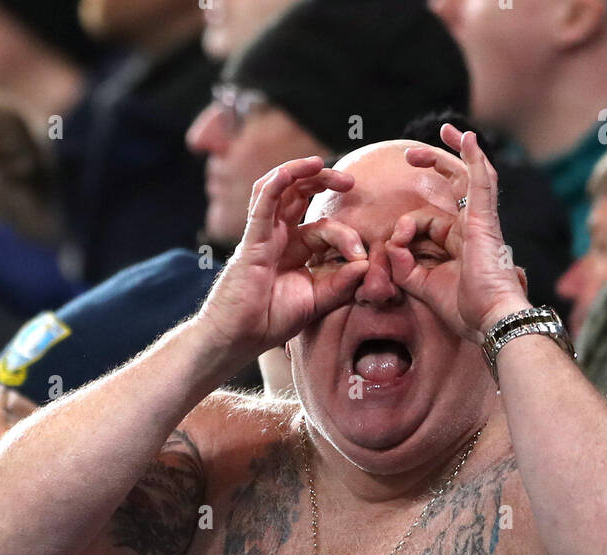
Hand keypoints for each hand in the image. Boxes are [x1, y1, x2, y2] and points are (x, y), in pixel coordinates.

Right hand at [199, 155, 368, 357]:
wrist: (240, 338)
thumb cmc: (271, 321)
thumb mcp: (318, 301)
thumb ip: (342, 284)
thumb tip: (366, 264)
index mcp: (295, 250)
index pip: (324, 229)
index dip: (346, 238)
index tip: (362, 259)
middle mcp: (279, 237)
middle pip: (300, 195)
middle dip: (324, 181)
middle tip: (350, 181)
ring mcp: (264, 236)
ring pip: (280, 189)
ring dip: (301, 172)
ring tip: (321, 164)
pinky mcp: (252, 241)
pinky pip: (262, 204)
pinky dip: (275, 184)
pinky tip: (291, 171)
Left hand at [387, 123, 529, 344]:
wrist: (489, 320)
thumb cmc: (464, 309)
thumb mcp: (423, 286)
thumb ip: (404, 267)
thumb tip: (391, 246)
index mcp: (459, 243)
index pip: (428, 220)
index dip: (405, 228)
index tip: (395, 245)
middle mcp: (472, 228)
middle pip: (455, 185)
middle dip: (433, 164)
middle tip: (409, 156)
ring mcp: (480, 221)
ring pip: (470, 176)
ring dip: (453, 153)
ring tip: (444, 130)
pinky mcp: (484, 220)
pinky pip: (482, 181)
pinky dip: (475, 158)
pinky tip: (467, 137)